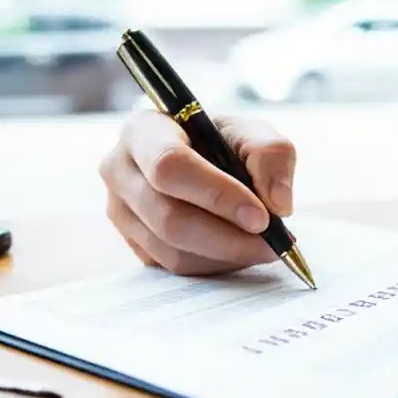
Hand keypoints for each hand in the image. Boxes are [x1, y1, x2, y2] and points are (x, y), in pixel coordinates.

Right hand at [99, 111, 294, 274]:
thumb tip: (278, 204)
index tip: (261, 216)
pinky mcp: (132, 243)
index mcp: (143, 130)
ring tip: (263, 245)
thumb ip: (271, 155)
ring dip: (226, 254)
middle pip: (169, 218)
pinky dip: (214, 264)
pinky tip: (236, 248)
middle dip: (227, 237)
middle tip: (272, 243)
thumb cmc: (222, 142)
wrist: (202, 162)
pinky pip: (173, 267)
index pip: (170, 166)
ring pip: (172, 249)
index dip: (216, 195)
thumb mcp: (251, 133)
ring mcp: (119, 212)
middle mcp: (119, 170)